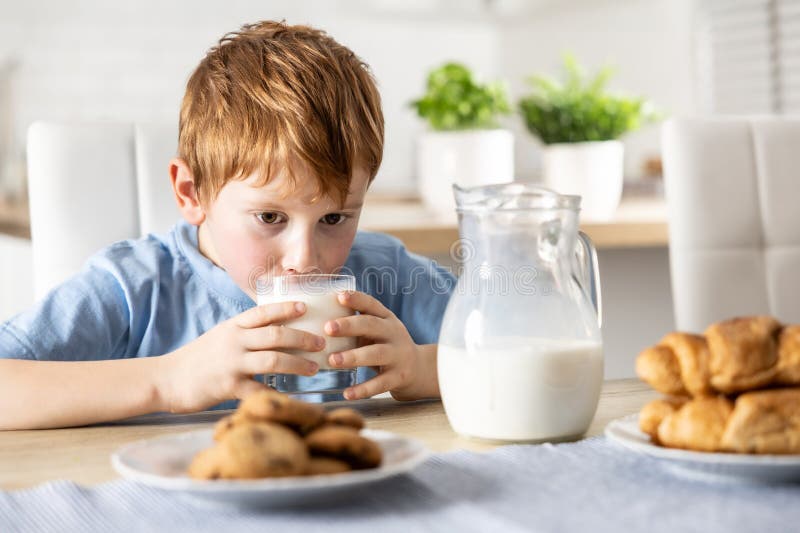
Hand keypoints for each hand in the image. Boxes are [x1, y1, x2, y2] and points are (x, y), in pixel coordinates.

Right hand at [158, 302, 323, 412]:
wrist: (166, 379)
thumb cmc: (198, 358)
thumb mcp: (221, 336)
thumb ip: (245, 332)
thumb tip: (275, 329)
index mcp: (233, 326)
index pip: (264, 312)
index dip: (286, 308)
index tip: (306, 307)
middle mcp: (234, 340)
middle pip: (276, 334)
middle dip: (303, 338)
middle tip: (321, 342)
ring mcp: (231, 363)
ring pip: (273, 359)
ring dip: (298, 363)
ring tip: (314, 367)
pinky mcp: (228, 386)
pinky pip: (259, 389)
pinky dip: (278, 393)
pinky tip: (293, 396)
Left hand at [325, 291, 437, 400]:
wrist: (418, 369)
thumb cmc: (386, 345)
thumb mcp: (378, 330)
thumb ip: (357, 324)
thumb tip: (317, 320)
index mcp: (386, 318)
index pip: (371, 304)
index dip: (357, 299)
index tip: (339, 296)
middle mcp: (394, 333)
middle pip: (372, 326)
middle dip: (350, 325)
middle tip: (328, 328)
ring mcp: (398, 355)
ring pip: (376, 354)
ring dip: (354, 356)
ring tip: (333, 360)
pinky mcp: (399, 377)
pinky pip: (380, 383)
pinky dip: (363, 389)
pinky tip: (347, 393)